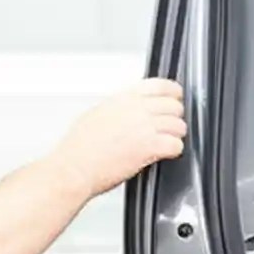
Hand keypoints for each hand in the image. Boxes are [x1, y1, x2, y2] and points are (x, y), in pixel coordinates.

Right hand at [50, 78, 186, 196]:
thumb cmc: (79, 148)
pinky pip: (175, 145)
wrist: (75, 167)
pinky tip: (166, 154)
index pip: (159, 85)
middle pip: (174, 105)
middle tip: (170, 127)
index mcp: (123, 99)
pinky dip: (174, 150)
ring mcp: (144, 127)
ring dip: (176, 135)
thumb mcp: (96, 114)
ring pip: (178, 125)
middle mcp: (136, 110)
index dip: (173, 93)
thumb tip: (125, 111)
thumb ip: (117, 109)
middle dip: (175, 117)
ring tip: (168, 142)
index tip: (175, 98)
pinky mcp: (149, 147)